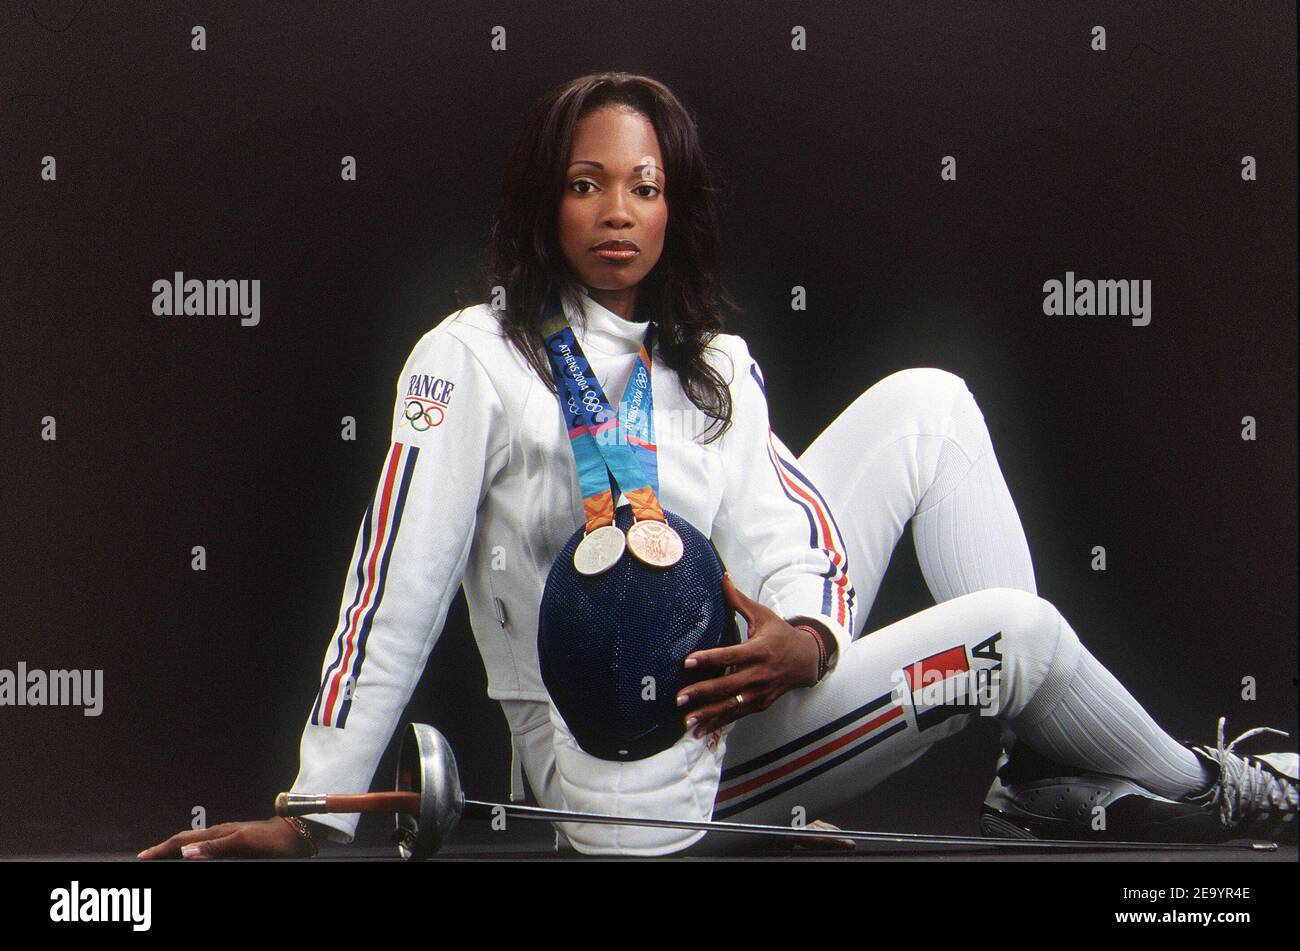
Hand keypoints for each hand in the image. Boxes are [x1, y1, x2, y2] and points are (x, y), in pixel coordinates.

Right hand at [136, 817, 314, 859]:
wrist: (295, 833)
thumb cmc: (272, 839)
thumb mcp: (243, 843)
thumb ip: (215, 847)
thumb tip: (187, 852)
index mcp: (218, 833)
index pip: (182, 842)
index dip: (162, 849)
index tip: (143, 856)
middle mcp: (220, 834)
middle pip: (185, 841)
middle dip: (164, 848)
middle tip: (148, 857)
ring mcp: (227, 837)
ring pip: (195, 843)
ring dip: (178, 849)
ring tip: (165, 856)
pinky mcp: (236, 842)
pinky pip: (207, 846)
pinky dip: (194, 851)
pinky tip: (196, 855)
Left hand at [676, 574, 821, 736]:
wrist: (806, 660)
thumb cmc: (780, 634)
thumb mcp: (762, 615)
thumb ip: (738, 600)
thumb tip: (723, 576)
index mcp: (759, 650)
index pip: (730, 655)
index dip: (709, 659)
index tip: (688, 661)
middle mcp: (759, 674)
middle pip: (727, 685)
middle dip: (702, 693)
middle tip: (679, 698)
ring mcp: (760, 692)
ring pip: (731, 705)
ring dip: (708, 714)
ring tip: (687, 721)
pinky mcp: (760, 703)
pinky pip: (737, 715)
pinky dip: (719, 724)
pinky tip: (701, 731)